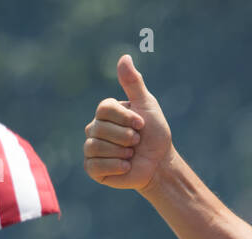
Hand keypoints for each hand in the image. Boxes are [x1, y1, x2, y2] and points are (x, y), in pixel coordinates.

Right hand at [83, 54, 173, 192]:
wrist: (160, 165)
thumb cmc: (155, 135)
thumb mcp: (147, 106)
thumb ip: (134, 84)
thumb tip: (125, 56)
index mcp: (105, 112)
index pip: (105, 108)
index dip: (127, 118)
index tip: (142, 125)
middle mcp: (94, 128)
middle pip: (100, 128)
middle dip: (127, 137)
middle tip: (137, 143)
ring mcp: (92, 148)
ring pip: (95, 146)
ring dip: (122, 152)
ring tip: (132, 155)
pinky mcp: (93, 168)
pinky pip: (95, 165)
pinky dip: (115, 166)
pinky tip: (126, 166)